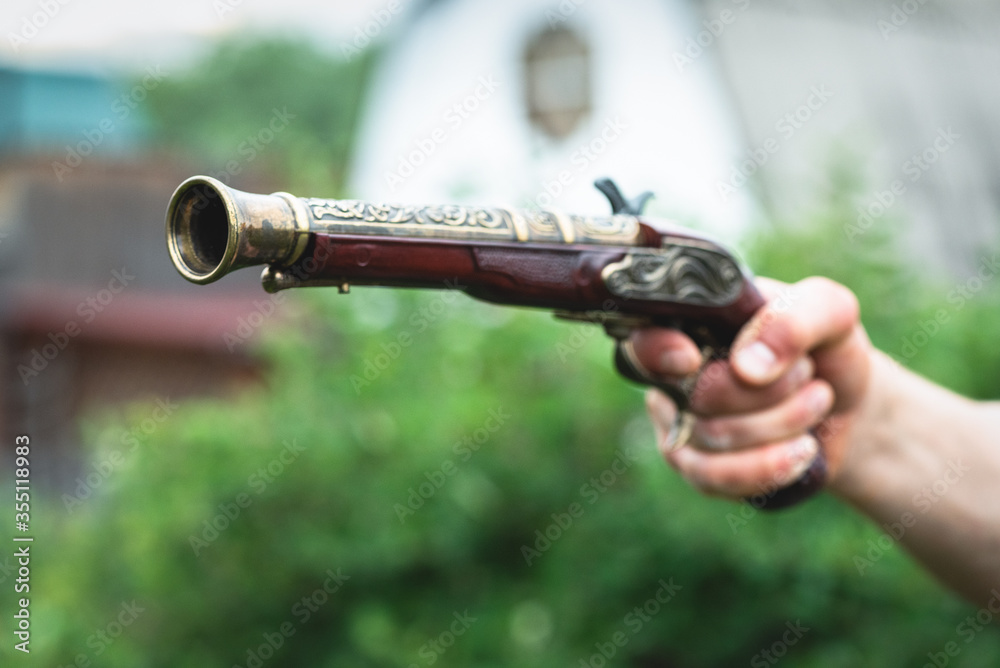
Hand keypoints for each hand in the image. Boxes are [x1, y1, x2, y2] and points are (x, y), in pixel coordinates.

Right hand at [631, 277, 872, 500]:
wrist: (850, 406)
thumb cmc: (826, 348)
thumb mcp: (829, 312)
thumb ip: (792, 320)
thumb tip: (746, 368)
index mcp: (691, 326)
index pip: (643, 340)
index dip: (658, 352)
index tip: (692, 359)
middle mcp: (674, 377)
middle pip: (696, 396)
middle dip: (767, 391)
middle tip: (806, 372)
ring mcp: (682, 426)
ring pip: (712, 438)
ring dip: (779, 424)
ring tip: (818, 402)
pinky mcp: (700, 469)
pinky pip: (716, 479)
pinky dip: (768, 466)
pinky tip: (803, 450)